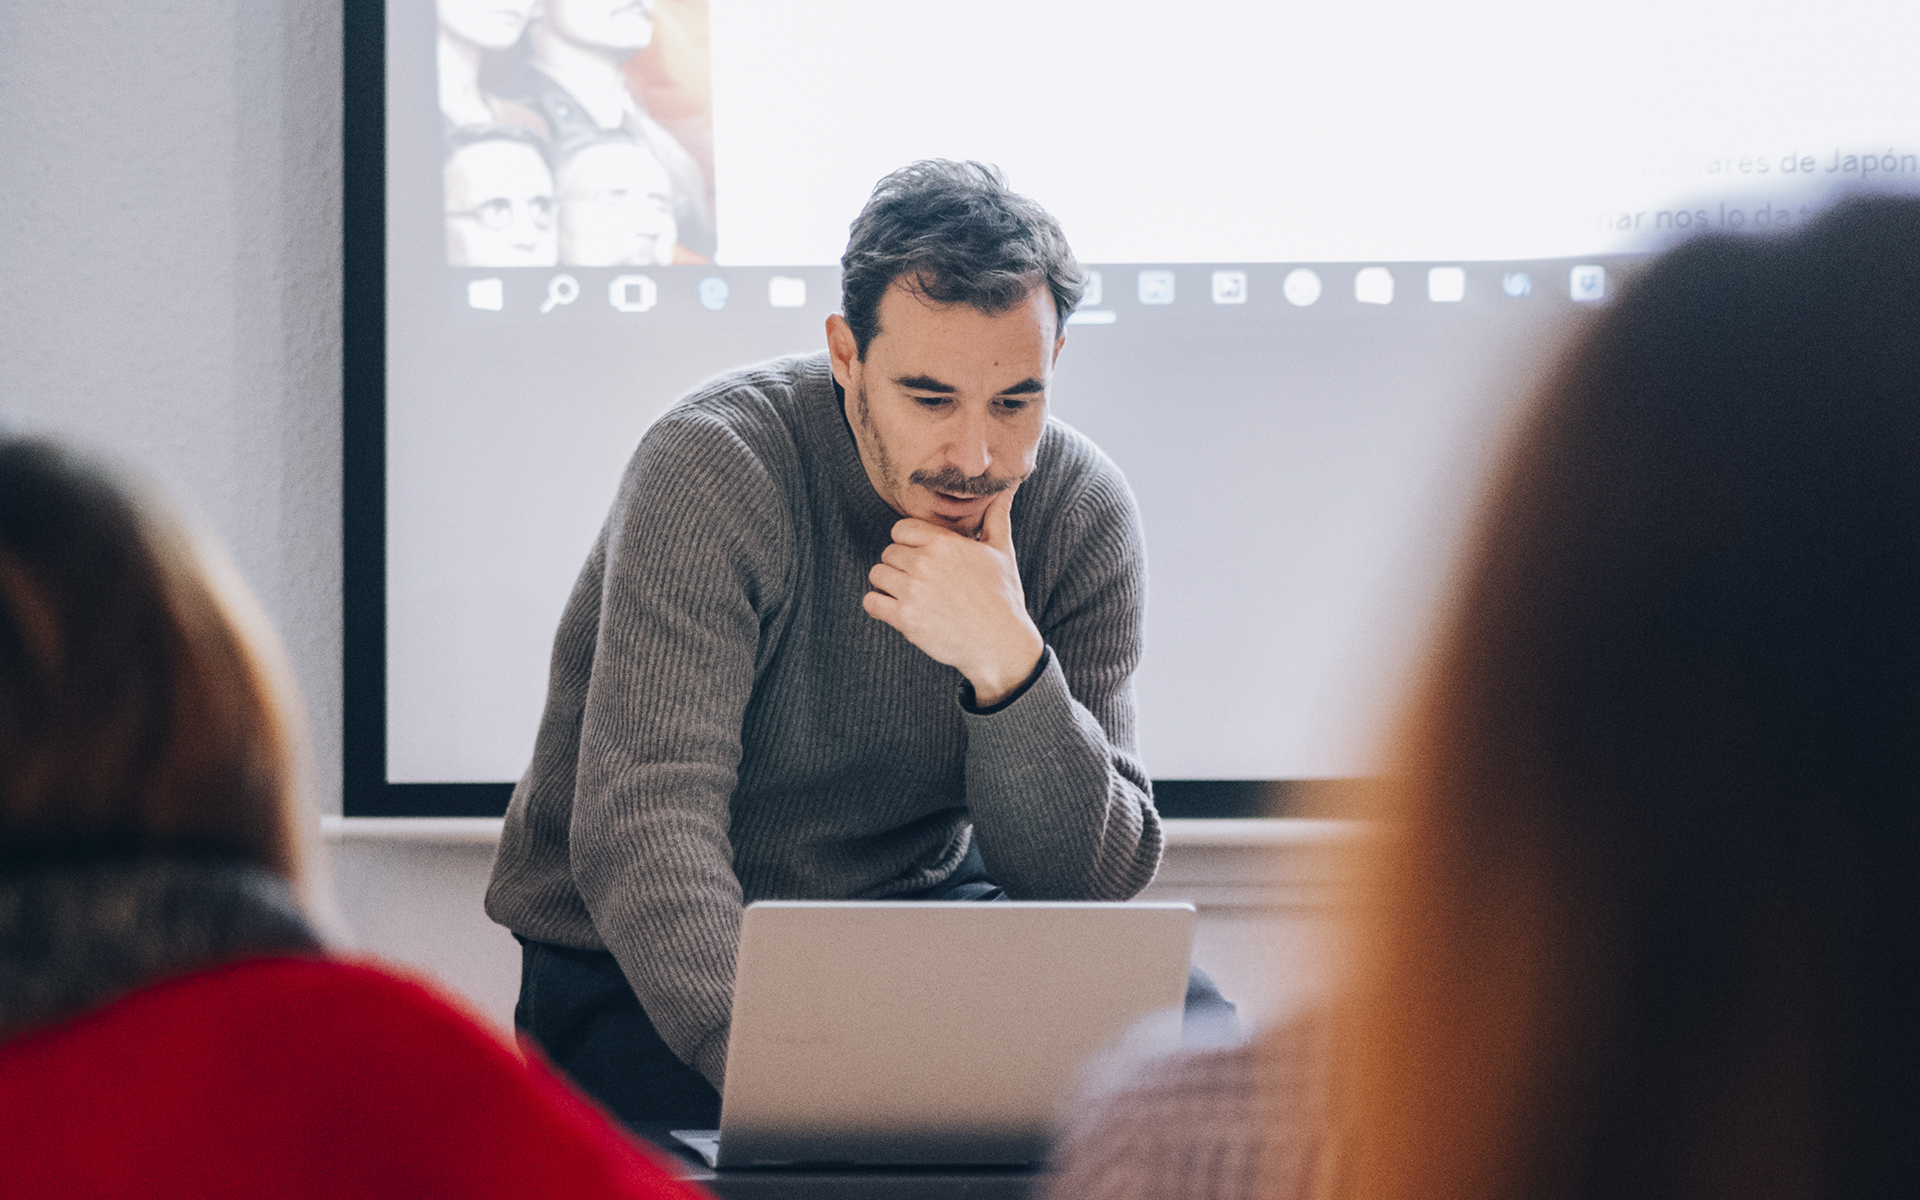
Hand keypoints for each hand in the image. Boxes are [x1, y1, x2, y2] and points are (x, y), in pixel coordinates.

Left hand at [863, 486, 1044, 705]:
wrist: (1001, 643)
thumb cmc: (1003, 597)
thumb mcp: (1002, 551)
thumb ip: (997, 516)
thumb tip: (1007, 488)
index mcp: (944, 543)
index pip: (901, 529)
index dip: (909, 543)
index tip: (922, 557)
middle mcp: (925, 562)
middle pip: (888, 552)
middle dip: (900, 566)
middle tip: (919, 581)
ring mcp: (913, 590)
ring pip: (877, 575)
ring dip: (888, 585)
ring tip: (908, 595)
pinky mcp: (905, 618)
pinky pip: (871, 602)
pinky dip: (878, 606)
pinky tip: (896, 610)